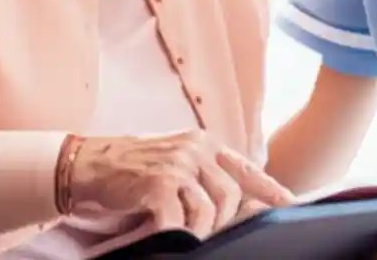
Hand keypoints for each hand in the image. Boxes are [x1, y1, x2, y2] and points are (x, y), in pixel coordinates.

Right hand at [68, 130, 294, 237]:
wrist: (85, 164)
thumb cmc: (131, 170)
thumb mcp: (174, 162)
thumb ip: (204, 175)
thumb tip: (238, 203)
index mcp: (203, 143)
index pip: (246, 168)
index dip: (271, 190)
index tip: (291, 205)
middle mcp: (194, 149)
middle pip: (230, 195)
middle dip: (224, 222)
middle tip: (207, 233)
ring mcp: (176, 165)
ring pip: (209, 211)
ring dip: (198, 230)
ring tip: (181, 232)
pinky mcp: (157, 185)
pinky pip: (179, 221)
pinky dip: (174, 234)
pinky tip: (164, 234)